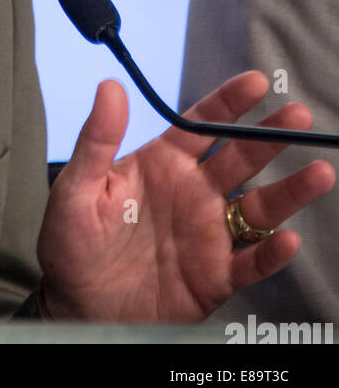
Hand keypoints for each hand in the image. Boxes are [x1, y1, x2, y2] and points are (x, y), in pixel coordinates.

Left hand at [37, 71, 334, 322]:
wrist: (76, 305)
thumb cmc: (72, 242)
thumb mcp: (77, 187)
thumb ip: (97, 139)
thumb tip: (109, 85)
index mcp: (162, 164)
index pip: (201, 125)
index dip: (228, 103)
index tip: (255, 82)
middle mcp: (192, 193)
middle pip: (240, 158)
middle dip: (270, 135)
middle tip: (297, 116)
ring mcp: (208, 234)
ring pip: (258, 208)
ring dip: (289, 191)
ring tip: (319, 172)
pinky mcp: (215, 276)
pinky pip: (251, 263)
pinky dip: (271, 254)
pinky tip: (287, 239)